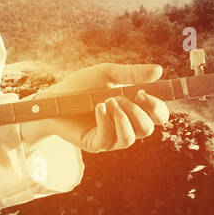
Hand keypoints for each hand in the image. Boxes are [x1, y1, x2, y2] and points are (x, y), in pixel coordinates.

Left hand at [30, 63, 169, 152]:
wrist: (55, 97)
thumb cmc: (82, 86)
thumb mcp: (108, 74)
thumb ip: (132, 74)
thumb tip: (159, 70)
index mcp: (133, 109)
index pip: (158, 115)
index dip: (156, 107)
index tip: (143, 93)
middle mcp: (125, 125)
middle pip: (148, 129)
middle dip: (138, 112)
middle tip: (122, 97)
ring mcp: (111, 137)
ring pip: (130, 138)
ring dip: (122, 118)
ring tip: (107, 101)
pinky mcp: (95, 144)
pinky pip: (108, 139)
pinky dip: (105, 121)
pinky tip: (98, 107)